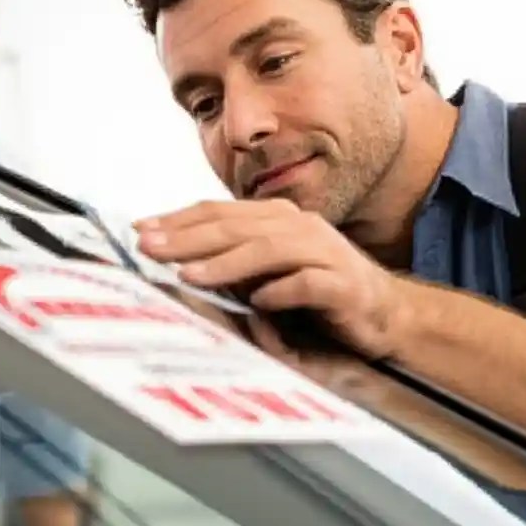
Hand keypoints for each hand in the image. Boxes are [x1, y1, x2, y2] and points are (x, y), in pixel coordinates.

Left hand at [134, 199, 410, 359]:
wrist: (385, 313)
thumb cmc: (319, 294)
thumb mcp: (268, 274)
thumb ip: (232, 264)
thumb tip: (176, 261)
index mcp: (277, 219)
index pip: (219, 212)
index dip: (178, 220)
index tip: (140, 230)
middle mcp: (299, 227)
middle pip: (236, 225)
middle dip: (188, 236)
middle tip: (149, 247)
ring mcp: (324, 252)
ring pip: (267, 249)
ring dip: (225, 263)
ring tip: (188, 274)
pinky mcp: (343, 285)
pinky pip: (307, 284)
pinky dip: (281, 292)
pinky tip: (258, 303)